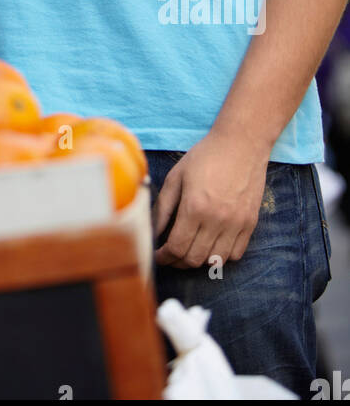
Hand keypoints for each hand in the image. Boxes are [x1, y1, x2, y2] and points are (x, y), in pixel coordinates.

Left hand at [152, 132, 270, 268]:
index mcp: (195, 207)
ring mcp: (236, 224)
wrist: (241, 144)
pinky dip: (221, 257)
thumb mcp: (176, 177)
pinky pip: (236, 254)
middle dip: (178, 261)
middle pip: (194, 259)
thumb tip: (153, 233)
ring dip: (199, 261)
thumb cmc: (205, 157)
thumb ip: (163, 207)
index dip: (164, 257)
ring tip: (190, 250)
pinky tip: (211, 245)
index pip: (177, 248)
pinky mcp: (250, 224)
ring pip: (215, 262)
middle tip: (171, 255)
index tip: (159, 255)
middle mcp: (217, 220)